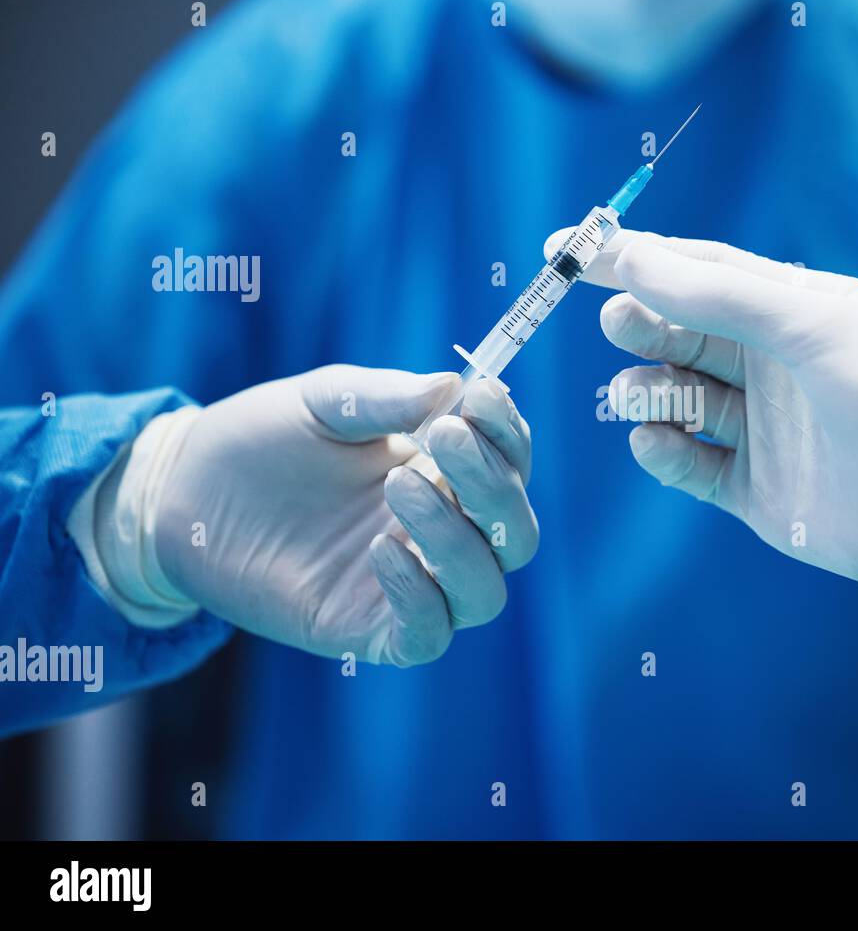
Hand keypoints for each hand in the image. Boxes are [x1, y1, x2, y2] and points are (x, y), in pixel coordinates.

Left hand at [150, 365, 537, 663]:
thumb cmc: (261, 440)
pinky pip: (428, 635)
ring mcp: (410, 586)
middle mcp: (440, 534)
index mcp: (444, 475)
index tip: (481, 394)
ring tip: (398, 486)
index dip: (509, 433)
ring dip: (459, 541)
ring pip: (484, 590)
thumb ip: (385, 398)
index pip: (510, 465)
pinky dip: (420, 596)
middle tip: (443, 436)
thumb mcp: (322, 402)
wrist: (179, 495)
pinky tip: (381, 550)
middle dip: (493, 487)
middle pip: (514, 534)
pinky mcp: (369, 631)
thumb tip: (453, 386)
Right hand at [554, 229, 857, 610]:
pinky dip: (664, 452)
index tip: (564, 249)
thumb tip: (628, 254)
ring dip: (646, 390)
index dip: (631, 257)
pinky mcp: (758, 491)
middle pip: (677, 334)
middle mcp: (771, 366)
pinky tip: (657, 443)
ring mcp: (763, 431)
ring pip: (676, 399)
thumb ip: (717, 294)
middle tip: (618, 325)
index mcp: (789, 311)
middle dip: (640, 326)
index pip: (694, 271)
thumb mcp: (810, 325)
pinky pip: (690, 465)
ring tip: (642, 396)